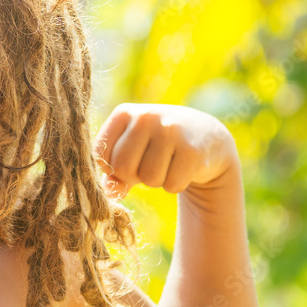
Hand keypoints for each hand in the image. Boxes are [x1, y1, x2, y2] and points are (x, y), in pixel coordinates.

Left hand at [93, 104, 236, 199]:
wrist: (206, 136)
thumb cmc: (156, 146)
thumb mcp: (130, 151)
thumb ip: (113, 172)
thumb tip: (110, 193)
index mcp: (124, 113)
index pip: (100, 154)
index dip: (112, 167)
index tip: (128, 161)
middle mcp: (146, 117)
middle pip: (123, 168)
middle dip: (133, 177)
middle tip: (149, 165)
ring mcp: (171, 131)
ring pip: (149, 178)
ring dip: (157, 181)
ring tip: (167, 164)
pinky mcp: (192, 150)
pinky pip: (172, 185)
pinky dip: (175, 185)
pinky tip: (183, 168)